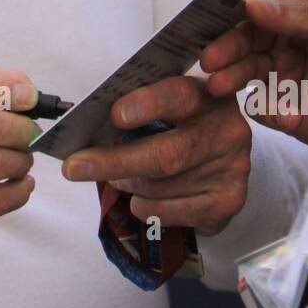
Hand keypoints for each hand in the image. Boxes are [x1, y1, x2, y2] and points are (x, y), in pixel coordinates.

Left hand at [59, 74, 250, 235]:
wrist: (224, 160)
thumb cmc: (183, 126)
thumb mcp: (170, 107)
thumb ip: (139, 111)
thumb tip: (87, 130)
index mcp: (208, 95)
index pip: (178, 95)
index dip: (146, 105)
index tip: (114, 116)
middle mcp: (227, 131)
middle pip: (165, 155)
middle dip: (113, 163)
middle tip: (75, 167)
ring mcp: (232, 169)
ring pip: (161, 187)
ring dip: (127, 184)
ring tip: (118, 178)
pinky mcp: (228, 202)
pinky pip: (169, 212)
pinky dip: (144, 207)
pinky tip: (142, 197)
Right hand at [200, 0, 307, 147]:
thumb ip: (301, 15)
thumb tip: (250, 2)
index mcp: (305, 5)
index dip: (237, 8)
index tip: (215, 19)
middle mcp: (289, 35)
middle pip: (245, 35)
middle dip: (226, 46)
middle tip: (210, 60)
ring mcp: (287, 70)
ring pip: (246, 69)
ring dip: (232, 77)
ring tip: (220, 87)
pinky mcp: (288, 105)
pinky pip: (263, 105)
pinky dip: (267, 109)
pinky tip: (286, 115)